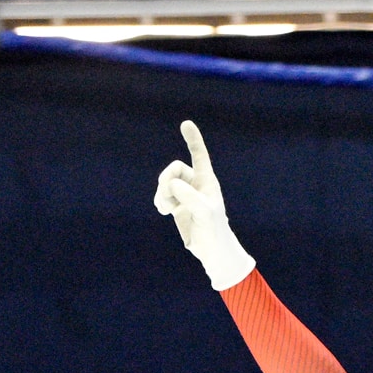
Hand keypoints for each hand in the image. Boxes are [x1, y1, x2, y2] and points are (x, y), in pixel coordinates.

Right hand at [154, 119, 256, 290]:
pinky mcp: (176, 205)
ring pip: (165, 182)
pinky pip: (161, 195)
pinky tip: (164, 211)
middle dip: (167, 181)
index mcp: (206, 180)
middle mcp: (195, 183)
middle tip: (169, 196)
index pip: (199, 155)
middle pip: (174, 169)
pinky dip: (159, 201)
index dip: (193, 140)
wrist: (211, 249)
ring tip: (167, 208)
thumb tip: (172, 184)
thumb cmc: (214, 229)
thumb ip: (189, 196)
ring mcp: (184, 194)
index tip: (186, 124)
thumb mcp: (204, 212)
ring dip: (162, 193)